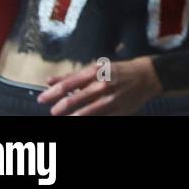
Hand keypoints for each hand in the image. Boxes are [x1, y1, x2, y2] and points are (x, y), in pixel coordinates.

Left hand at [38, 57, 161, 115]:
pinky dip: (88, 121)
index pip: (69, 84)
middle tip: (53, 111)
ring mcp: (111, 100)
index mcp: (96, 72)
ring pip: (86, 113)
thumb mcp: (96, 68)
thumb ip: (72, 76)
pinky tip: (80, 121)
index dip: (52, 93)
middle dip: (60, 107)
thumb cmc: (118, 70)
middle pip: (75, 100)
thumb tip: (49, 81)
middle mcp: (103, 85)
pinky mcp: (119, 111)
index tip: (41, 99)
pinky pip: (100, 119)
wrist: (147, 76)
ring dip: (72, 117)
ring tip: (65, 118)